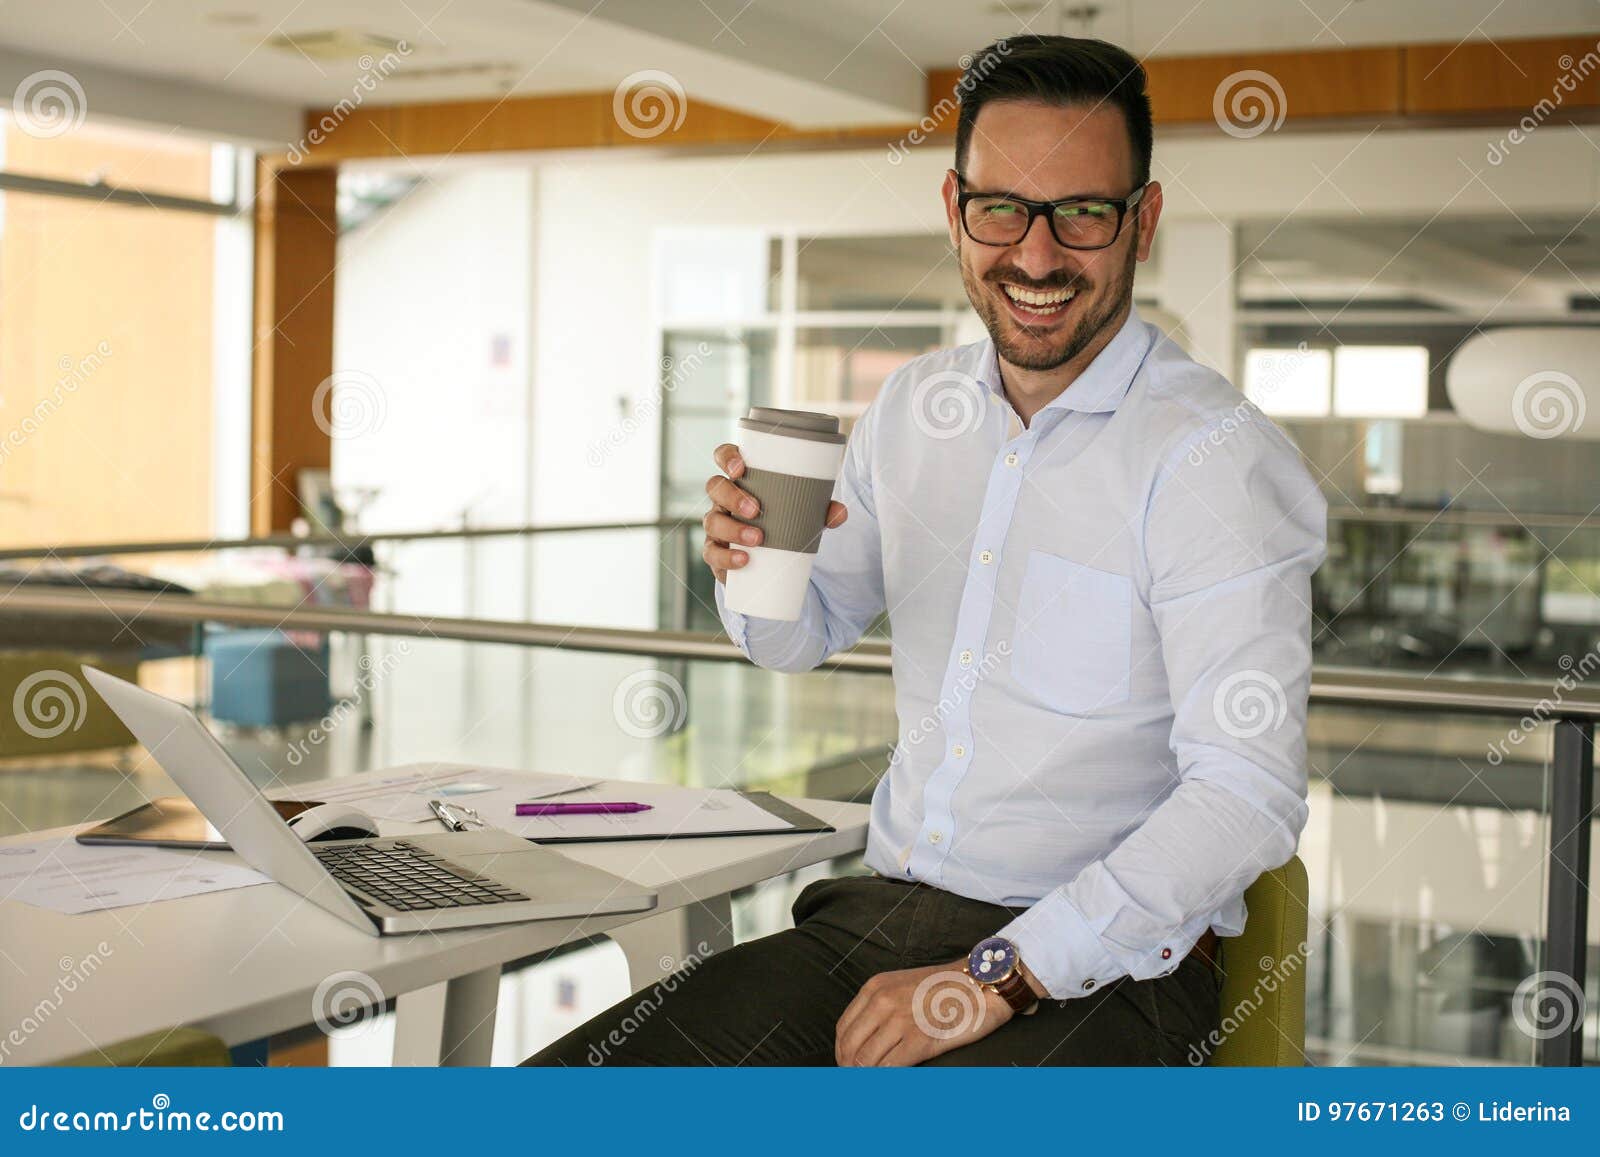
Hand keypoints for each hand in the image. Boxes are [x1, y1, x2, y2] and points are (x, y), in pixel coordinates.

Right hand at [702, 443, 846, 583]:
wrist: (769, 558)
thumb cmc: (783, 519)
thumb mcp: (802, 511)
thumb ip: (821, 509)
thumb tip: (840, 513)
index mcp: (741, 479)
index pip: (723, 457)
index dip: (726, 457)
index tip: (740, 468)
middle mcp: (723, 499)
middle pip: (714, 487)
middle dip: (732, 496)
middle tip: (756, 510)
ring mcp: (717, 524)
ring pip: (712, 521)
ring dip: (732, 529)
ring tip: (757, 539)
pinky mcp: (717, 551)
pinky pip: (712, 553)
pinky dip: (726, 558)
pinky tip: (743, 561)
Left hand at [834, 960, 1011, 1066]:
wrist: (982, 983)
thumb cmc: (947, 987)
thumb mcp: (903, 985)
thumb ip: (881, 1008)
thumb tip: (865, 1040)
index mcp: (875, 988)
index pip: (844, 1028)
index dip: (843, 1052)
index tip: (849, 1066)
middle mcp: (882, 1002)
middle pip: (850, 1047)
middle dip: (850, 1070)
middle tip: (857, 1082)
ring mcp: (900, 1021)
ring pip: (866, 1062)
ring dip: (866, 1078)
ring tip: (872, 1085)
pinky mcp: (919, 1041)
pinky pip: (889, 1069)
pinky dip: (885, 1081)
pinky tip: (890, 1083)